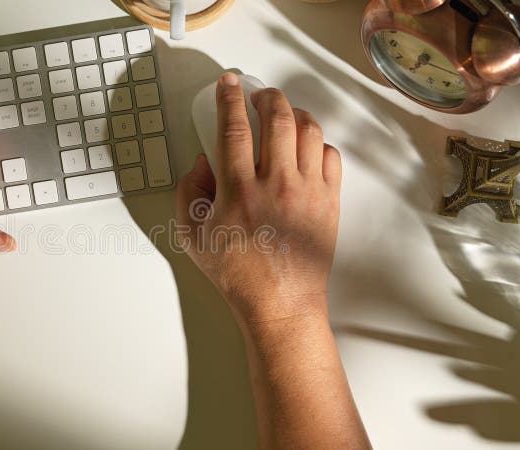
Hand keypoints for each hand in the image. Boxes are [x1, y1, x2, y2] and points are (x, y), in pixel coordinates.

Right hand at [176, 73, 341, 326]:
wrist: (280, 303)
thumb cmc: (237, 273)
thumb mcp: (193, 236)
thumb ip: (189, 193)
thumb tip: (201, 162)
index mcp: (239, 192)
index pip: (234, 129)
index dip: (230, 98)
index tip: (229, 82)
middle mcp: (276, 185)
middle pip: (278, 118)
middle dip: (268, 96)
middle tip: (259, 95)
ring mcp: (308, 192)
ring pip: (308, 131)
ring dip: (295, 113)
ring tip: (284, 115)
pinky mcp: (329, 201)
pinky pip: (331, 155)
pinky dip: (318, 143)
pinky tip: (306, 149)